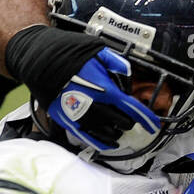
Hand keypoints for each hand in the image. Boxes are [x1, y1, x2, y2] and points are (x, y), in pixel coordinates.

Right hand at [4, 24, 158, 151]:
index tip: (154, 125)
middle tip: (130, 116)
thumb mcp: (97, 50)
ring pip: (108, 132)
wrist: (39, 59)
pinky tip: (111, 143)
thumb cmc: (68, 53)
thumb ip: (116, 63)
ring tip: (119, 127)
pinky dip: (103, 143)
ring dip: (118, 130)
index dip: (146, 118)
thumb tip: (128, 74)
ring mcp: (81, 116)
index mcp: (105, 88)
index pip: (132, 108)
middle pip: (122, 122)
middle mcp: (95, 105)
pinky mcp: (67, 121)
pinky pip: (89, 139)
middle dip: (130, 120)